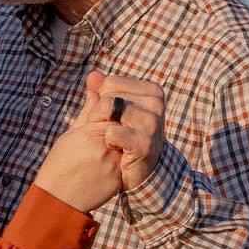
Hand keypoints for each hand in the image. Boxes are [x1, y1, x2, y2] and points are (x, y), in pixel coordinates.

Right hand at [32, 94, 132, 212]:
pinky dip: (117, 163)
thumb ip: (87, 113)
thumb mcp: (70, 136)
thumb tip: (95, 92)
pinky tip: (102, 169)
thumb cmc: (59, 166)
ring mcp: (112, 164)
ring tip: (98, 156)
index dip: (105, 114)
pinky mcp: (117, 180)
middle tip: (99, 141)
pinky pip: (123, 164)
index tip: (95, 123)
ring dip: (116, 146)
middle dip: (114, 128)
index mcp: (90, 133)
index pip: (110, 111)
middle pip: (120, 126)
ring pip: (123, 145)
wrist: (57, 199)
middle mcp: (104, 146)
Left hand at [86, 71, 164, 190]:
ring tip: (109, 139)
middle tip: (107, 130)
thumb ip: (103, 92)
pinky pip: (112, 132)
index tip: (107, 117)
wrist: (140, 173)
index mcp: (152, 91)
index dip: (101, 99)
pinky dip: (107, 141)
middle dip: (99, 113)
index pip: (111, 82)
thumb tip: (92, 75)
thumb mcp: (114, 112)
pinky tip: (115, 149)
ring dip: (100, 127)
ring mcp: (152, 123)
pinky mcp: (145, 144)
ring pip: (109, 109)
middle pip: (109, 95)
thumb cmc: (125, 139)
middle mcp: (156, 103)